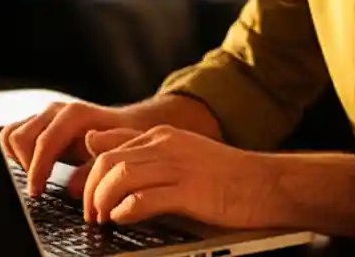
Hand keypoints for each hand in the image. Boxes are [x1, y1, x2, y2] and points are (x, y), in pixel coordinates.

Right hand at [0, 100, 144, 197]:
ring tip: (36, 175)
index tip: (37, 192)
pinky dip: (14, 153)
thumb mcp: (114, 156)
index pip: (43, 143)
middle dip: (26, 165)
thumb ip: (93, 170)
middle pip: (20, 137)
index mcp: (74, 115)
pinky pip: (12, 134)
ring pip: (11, 134)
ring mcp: (44, 115)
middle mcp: (55, 111)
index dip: (36, 170)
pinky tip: (32, 167)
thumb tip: (71, 187)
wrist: (123, 126)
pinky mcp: (36, 122)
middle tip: (40, 186)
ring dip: (18, 158)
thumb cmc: (119, 142)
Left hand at [81, 125, 272, 228]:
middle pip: (107, 161)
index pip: (108, 146)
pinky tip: (122, 219)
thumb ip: (143, 153)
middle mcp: (166, 145)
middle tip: (91, 213)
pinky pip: (144, 198)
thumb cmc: (225, 177)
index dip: (89, 174)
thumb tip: (94, 146)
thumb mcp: (180, 156)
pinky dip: (125, 210)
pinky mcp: (190, 192)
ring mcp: (178, 167)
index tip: (87, 196)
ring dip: (103, 201)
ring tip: (103, 219)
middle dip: (90, 190)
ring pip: (120, 176)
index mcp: (162, 135)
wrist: (267, 184)